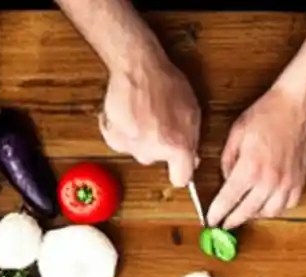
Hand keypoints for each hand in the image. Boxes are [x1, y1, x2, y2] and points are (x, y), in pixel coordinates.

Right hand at [99, 47, 200, 186]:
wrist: (137, 68)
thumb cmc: (166, 84)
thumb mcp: (192, 111)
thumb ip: (192, 139)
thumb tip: (192, 158)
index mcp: (177, 147)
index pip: (180, 179)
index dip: (181, 171)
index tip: (179, 165)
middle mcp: (153, 152)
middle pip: (157, 161)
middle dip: (160, 147)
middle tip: (161, 124)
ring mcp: (131, 146)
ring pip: (139, 151)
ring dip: (142, 138)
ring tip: (145, 115)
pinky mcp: (113, 138)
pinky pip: (122, 143)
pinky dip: (124, 132)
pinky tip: (130, 115)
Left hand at [206, 86, 305, 228]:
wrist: (297, 106)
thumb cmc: (267, 115)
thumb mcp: (236, 134)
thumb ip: (227, 161)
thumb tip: (227, 180)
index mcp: (250, 168)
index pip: (228, 200)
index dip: (217, 213)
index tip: (211, 220)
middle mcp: (269, 180)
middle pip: (247, 212)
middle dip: (233, 220)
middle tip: (225, 223)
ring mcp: (287, 183)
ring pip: (269, 213)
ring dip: (255, 215)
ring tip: (245, 212)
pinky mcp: (299, 182)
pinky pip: (287, 206)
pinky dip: (276, 208)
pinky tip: (267, 203)